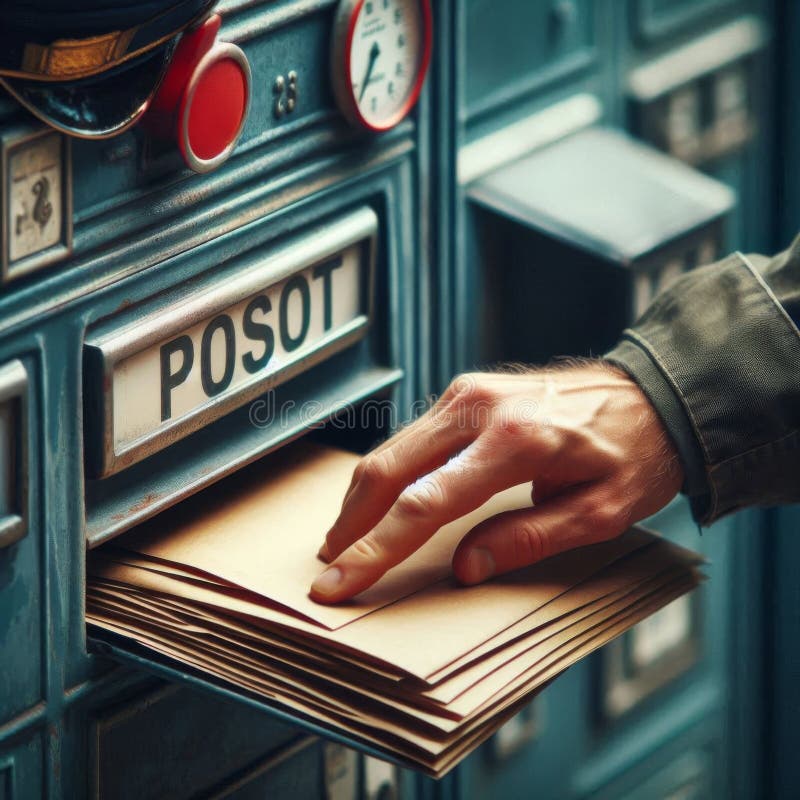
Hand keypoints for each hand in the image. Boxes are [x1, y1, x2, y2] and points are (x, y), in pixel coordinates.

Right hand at [309, 362, 682, 603]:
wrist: (650, 393)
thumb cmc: (633, 454)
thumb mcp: (601, 512)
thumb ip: (529, 539)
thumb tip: (464, 567)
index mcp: (515, 442)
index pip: (425, 504)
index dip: (376, 549)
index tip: (341, 581)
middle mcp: (479, 408)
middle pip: (389, 469)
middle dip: (352, 524)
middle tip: (330, 567)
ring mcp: (467, 393)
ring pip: (391, 449)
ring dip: (363, 499)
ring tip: (346, 541)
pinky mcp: (464, 391)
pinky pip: (411, 436)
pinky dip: (387, 474)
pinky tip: (379, 501)